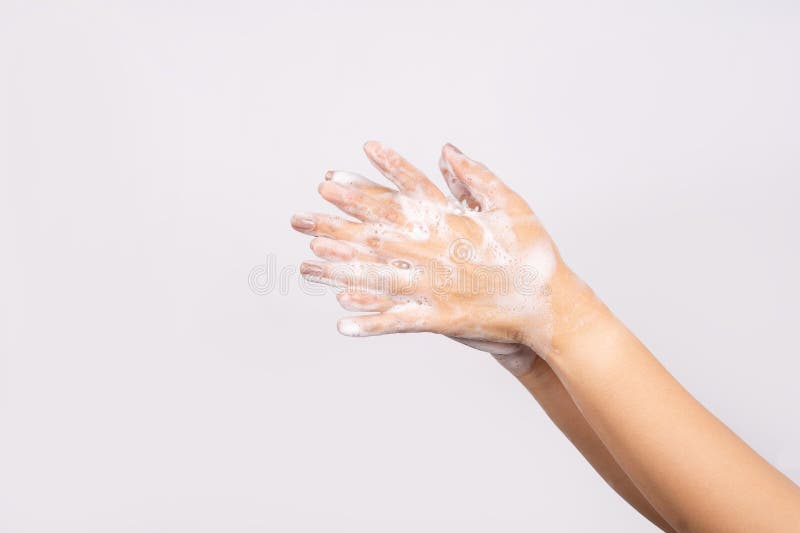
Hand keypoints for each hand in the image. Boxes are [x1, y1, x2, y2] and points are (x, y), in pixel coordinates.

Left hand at [290, 142, 597, 357]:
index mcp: (448, 222)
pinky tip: (342, 322)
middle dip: (333, 226)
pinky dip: (370, 322)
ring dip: (340, 271)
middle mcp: (435, 252)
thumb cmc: (532, 253)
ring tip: (308, 263)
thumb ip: (476, 176)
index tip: (328, 180)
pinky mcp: (440, 318)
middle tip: (298, 219)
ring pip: (377, 276)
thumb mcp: (511, 204)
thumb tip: (446, 150)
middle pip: (374, 236)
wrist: (550, 304)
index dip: (358, 190)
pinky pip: (398, 321)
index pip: (394, 200)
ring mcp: (435, 286)